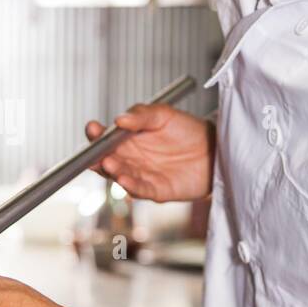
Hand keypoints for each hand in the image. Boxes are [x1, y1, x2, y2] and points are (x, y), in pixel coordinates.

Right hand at [85, 105, 215, 202]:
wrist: (214, 149)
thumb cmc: (188, 130)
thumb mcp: (164, 114)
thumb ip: (141, 115)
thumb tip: (119, 120)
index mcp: (128, 140)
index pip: (105, 139)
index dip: (96, 135)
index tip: (92, 128)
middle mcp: (131, 159)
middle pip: (106, 160)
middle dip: (98, 157)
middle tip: (96, 153)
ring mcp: (141, 176)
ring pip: (120, 176)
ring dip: (113, 171)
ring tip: (110, 163)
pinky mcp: (155, 191)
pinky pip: (140, 190)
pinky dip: (131, 186)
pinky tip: (124, 179)